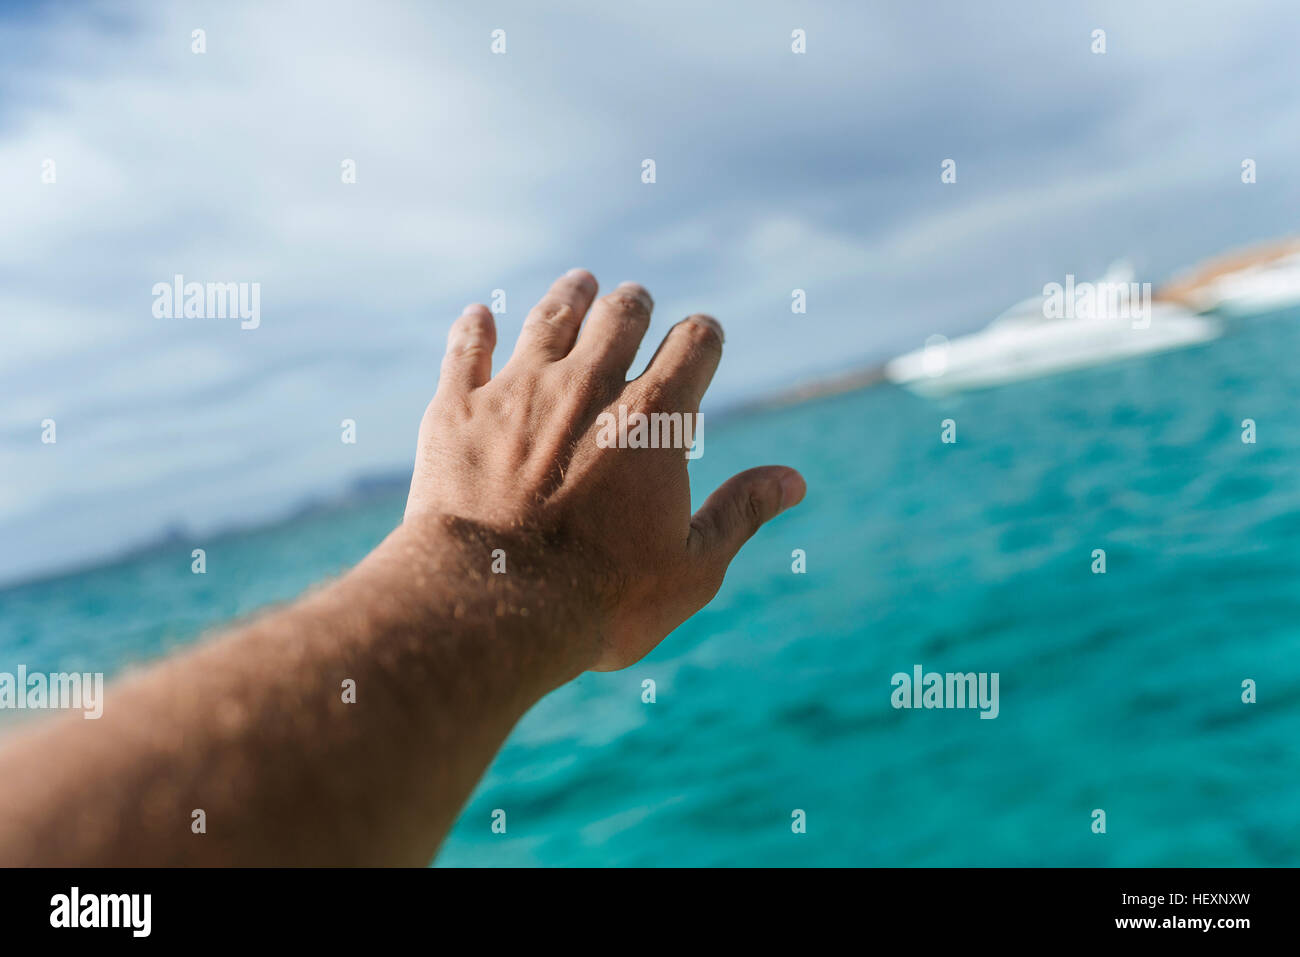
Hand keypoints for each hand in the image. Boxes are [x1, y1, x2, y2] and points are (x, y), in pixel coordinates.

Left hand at [404, 269, 805, 671]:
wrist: (491, 603)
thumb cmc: (603, 598)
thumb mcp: (692, 566)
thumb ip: (740, 513)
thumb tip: (793, 480)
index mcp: (656, 417)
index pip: (695, 344)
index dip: (704, 337)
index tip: (702, 339)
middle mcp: (589, 386)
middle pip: (620, 315)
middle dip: (635, 305)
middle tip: (634, 302)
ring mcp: (518, 391)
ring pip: (550, 318)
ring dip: (570, 297)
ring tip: (580, 284)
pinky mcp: (457, 410)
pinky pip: (467, 350)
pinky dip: (475, 329)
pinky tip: (479, 316)